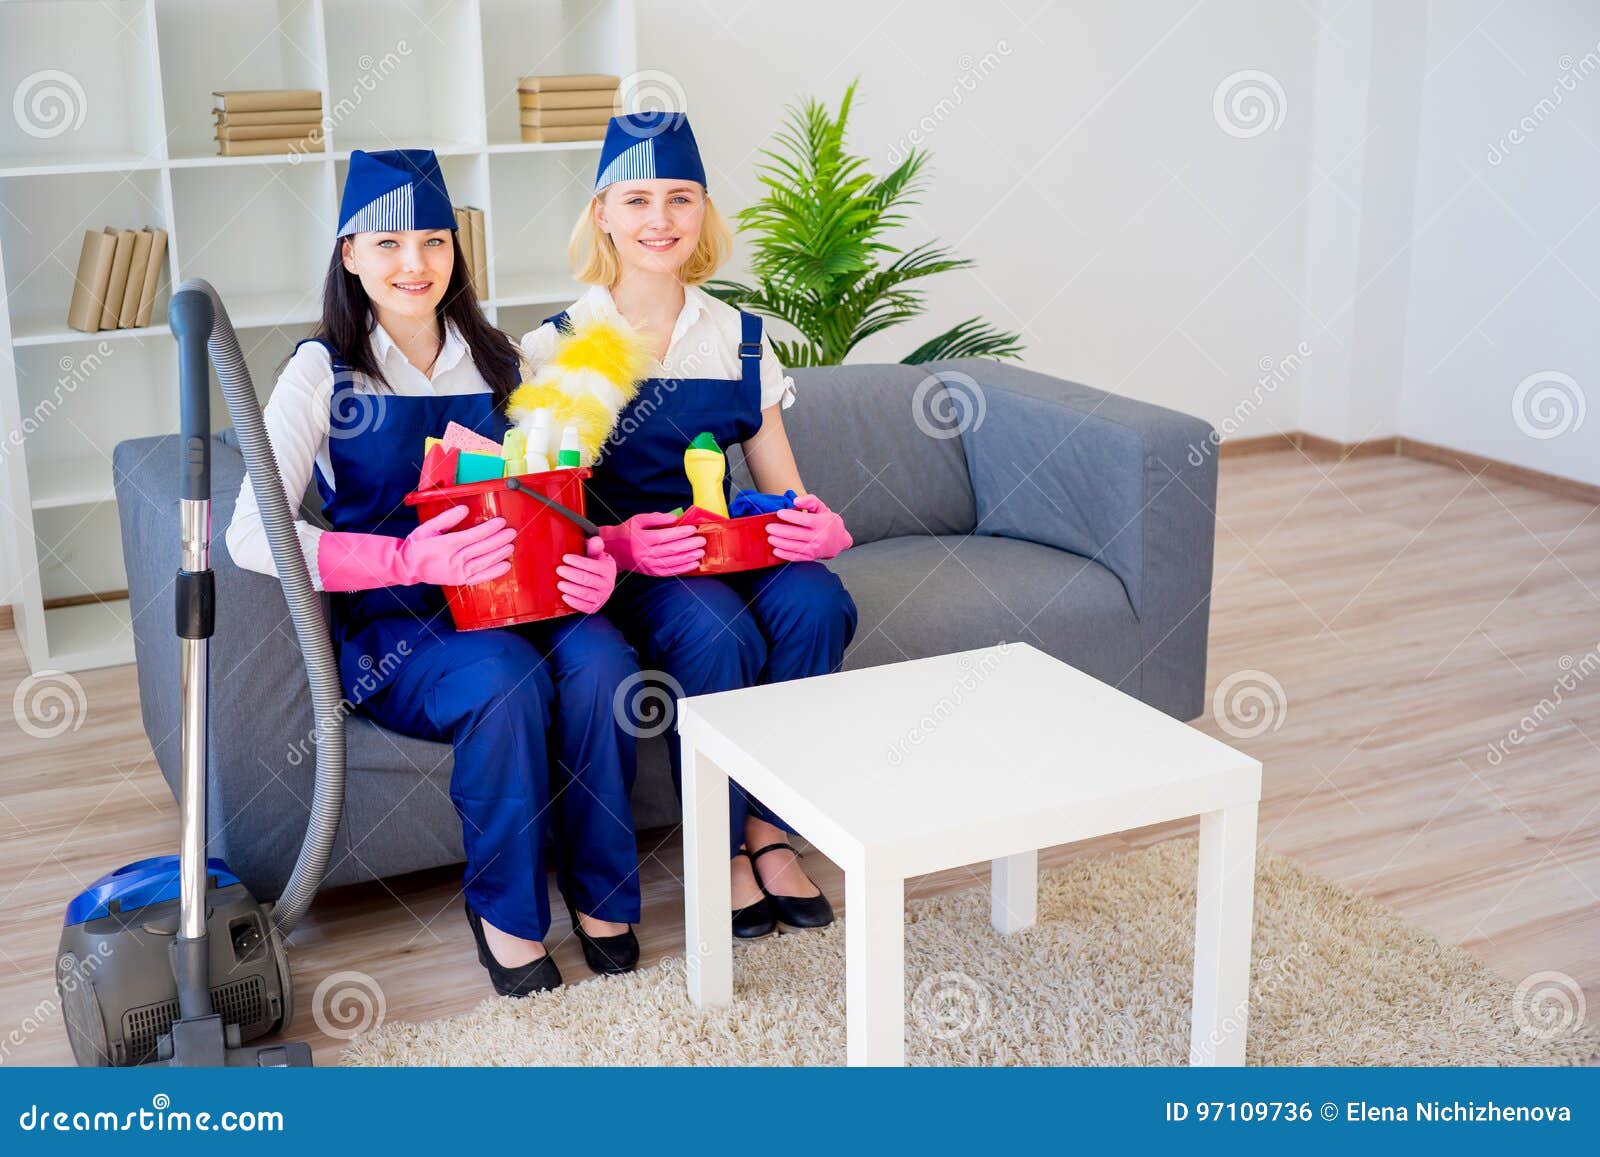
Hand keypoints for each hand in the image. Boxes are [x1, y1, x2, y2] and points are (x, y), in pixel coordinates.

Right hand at [317, 505, 516, 590]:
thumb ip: (447, 518)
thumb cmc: (418, 545)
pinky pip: (480, 577)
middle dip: (499, 539)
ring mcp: (458, 572)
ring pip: (484, 562)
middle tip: (512, 532)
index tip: (501, 522)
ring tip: (511, 546)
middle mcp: (455, 559)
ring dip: (499, 554)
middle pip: (482, 548)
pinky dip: (494, 572)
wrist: (407, 567)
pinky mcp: (460, 581)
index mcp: (447, 544)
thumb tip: (464, 508)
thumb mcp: (428, 527)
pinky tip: (505, 565)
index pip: (474, 535)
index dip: (489, 528)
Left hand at [556, 536, 616, 612]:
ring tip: (560, 583)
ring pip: (586, 594)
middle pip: (588, 580)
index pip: (593, 566)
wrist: (603, 580)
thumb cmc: (596, 565)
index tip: (566, 558)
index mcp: (608, 569)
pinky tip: (565, 597)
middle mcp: (607, 584)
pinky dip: (574, 603)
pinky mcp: (595, 607)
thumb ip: (595, 547)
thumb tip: (595, 541)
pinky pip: (585, 607)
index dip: (578, 562)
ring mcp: (602, 597)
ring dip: (571, 589)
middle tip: (559, 569)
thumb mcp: (597, 554)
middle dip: (572, 574)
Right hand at [597, 510, 705, 576]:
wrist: (614, 550)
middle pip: (672, 549)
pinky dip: (683, 569)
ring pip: (673, 562)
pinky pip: (670, 572)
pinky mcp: (651, 572)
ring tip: (701, 552)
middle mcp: (646, 553)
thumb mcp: (638, 520)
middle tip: (702, 541)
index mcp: (642, 539)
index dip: (681, 533)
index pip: (665, 536)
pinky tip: (693, 564)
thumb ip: (656, 518)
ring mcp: (649, 565)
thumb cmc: (628, 532)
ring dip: (689, 557)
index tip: (693, 529)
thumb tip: (675, 517)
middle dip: (689, 545)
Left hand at [766, 493, 851, 561]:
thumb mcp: (823, 508)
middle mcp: (818, 537)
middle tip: (769, 528)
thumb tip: (796, 500)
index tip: (779, 513)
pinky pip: (796, 557)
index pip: (805, 520)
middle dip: (780, 531)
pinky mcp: (810, 557)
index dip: (791, 517)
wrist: (840, 541)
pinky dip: (785, 555)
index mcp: (821, 523)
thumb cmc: (829, 523)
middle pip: (796, 534)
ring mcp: (814, 548)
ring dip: (780, 543)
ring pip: (794, 546)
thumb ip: (810, 501)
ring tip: (770, 538)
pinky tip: (776, 550)